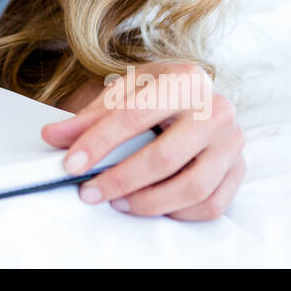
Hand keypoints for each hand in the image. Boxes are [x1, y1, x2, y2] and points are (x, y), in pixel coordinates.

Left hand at [40, 61, 245, 220]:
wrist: (192, 93)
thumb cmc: (154, 92)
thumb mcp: (121, 92)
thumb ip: (87, 117)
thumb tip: (52, 137)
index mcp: (185, 78)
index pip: (134, 116)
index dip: (98, 143)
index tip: (71, 164)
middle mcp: (216, 108)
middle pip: (165, 157)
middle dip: (120, 180)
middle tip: (89, 192)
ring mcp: (232, 140)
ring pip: (192, 187)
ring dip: (149, 202)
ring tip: (118, 202)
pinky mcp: (239, 167)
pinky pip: (212, 203)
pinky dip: (178, 213)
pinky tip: (152, 206)